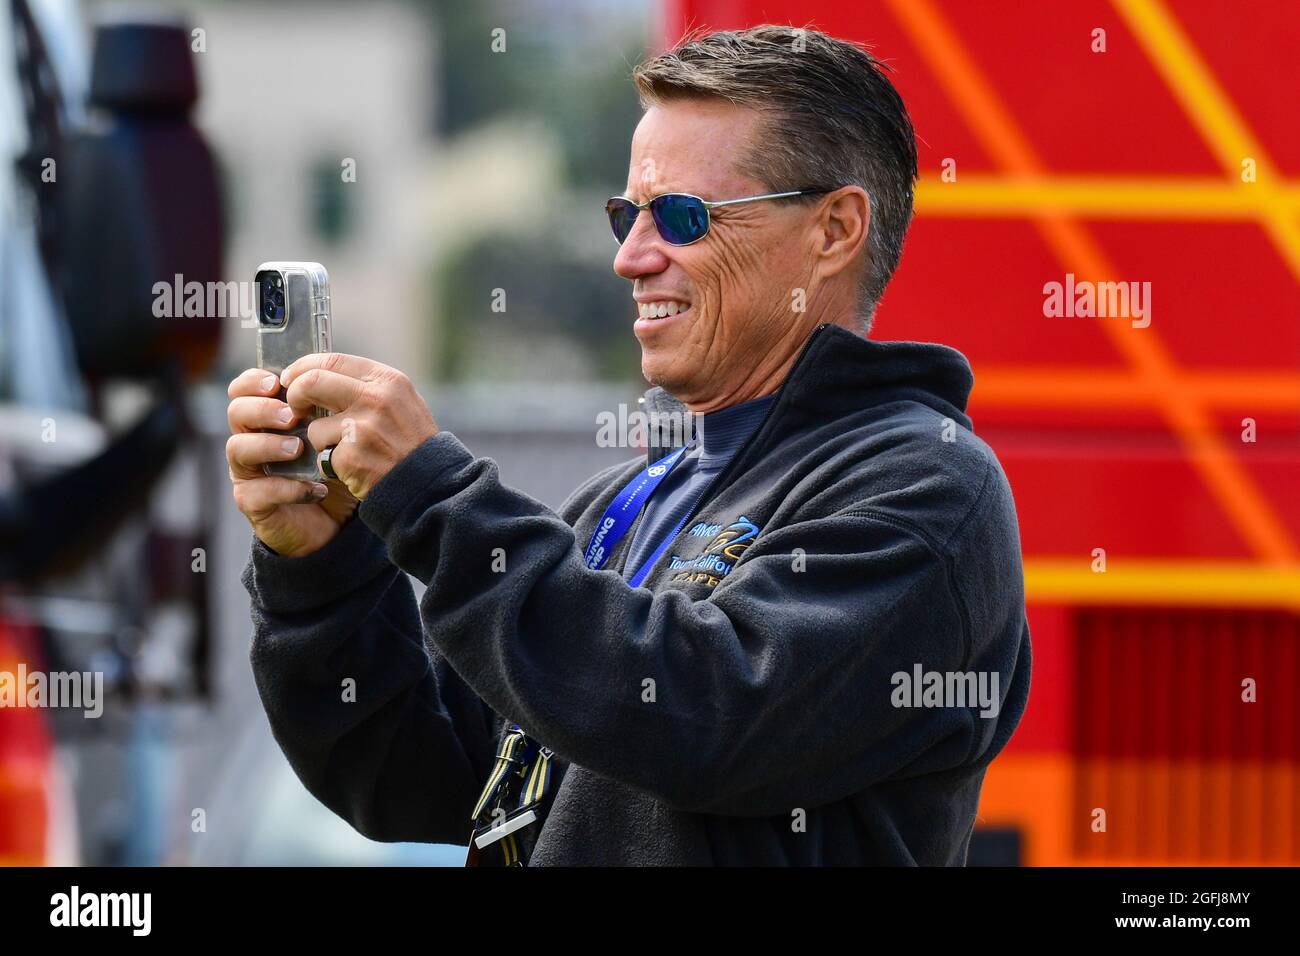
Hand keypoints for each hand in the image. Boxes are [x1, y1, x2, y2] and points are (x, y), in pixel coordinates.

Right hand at [226, 367, 359, 556]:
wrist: (341, 519)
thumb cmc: (337, 466)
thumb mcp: (339, 432)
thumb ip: (331, 406)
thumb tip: (337, 377)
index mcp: (268, 416)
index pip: (245, 388)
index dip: (253, 380)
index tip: (277, 381)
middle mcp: (251, 439)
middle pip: (237, 412)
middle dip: (262, 409)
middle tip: (292, 416)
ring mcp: (249, 472)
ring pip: (238, 448)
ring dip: (268, 445)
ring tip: (298, 449)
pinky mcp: (253, 502)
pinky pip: (258, 491)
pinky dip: (287, 488)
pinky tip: (316, 488)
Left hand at [280, 352, 438, 500]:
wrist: (429, 484)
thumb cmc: (411, 443)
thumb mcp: (400, 402)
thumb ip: (366, 386)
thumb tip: (317, 376)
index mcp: (387, 380)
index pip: (332, 360)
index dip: (303, 368)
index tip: (292, 378)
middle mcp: (376, 399)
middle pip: (312, 382)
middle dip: (295, 396)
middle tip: (294, 409)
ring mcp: (363, 428)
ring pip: (315, 426)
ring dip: (321, 441)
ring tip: (346, 451)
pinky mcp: (351, 456)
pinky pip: (322, 456)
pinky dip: (330, 465)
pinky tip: (353, 468)